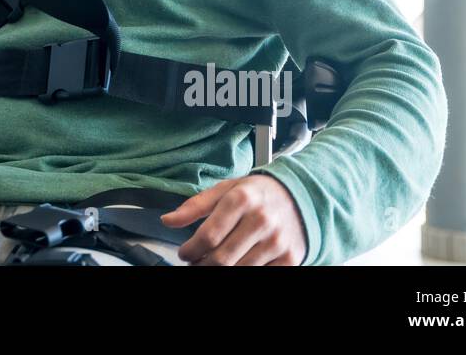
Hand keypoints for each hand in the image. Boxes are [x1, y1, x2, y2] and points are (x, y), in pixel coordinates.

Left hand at [160, 175, 306, 265]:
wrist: (298, 198)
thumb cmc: (255, 194)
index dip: (190, 250)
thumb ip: (195, 205)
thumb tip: (167, 220)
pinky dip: (242, 274)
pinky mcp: (289, 259)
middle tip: (196, 263)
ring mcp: (277, 242)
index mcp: (241, 199)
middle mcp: (261, 220)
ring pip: (238, 271)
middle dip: (202, 265)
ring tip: (211, 264)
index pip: (208, 236)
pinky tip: (235, 265)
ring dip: (218, 272)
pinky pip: (259, 275)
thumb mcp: (225, 189)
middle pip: (221, 259)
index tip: (185, 253)